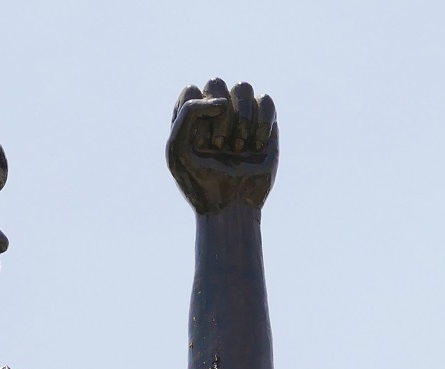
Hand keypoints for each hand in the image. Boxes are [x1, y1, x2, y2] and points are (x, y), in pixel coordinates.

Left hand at [167, 78, 277, 214]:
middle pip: (217, 83)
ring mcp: (241, 117)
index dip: (196, 114)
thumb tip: (223, 101)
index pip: (192, 91)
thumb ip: (188, 113)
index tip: (199, 145)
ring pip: (243, 87)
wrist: (230, 208)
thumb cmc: (200, 182)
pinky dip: (262, 121)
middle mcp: (216, 112)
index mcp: (191, 117)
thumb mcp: (177, 149)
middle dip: (219, 116)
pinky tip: (257, 145)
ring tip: (239, 148)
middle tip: (219, 146)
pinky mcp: (264, 126)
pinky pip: (266, 101)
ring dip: (241, 117)